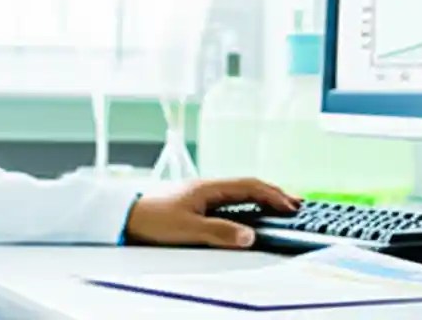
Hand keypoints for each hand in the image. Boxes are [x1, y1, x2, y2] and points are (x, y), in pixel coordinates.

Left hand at [123, 178, 300, 249]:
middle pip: (248, 186)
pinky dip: (247, 204)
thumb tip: (249, 236)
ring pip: (239, 192)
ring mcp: (202, 194)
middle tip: (295, 203)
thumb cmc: (152, 219)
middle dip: (273, 193)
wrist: (125, 217)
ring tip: (280, 206)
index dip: (273, 196)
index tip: (292, 206)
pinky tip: (250, 213)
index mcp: (208, 188)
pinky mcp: (196, 204)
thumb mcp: (188, 230)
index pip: (249, 186)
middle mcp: (207, 187)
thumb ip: (219, 233)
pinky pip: (230, 200)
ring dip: (261, 198)